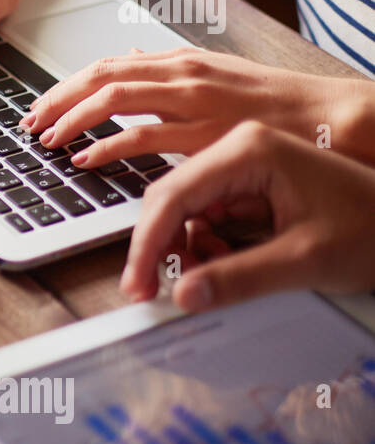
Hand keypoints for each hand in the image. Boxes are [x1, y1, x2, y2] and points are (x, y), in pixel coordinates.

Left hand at [21, 48, 370, 168]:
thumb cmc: (279, 104)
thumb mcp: (218, 75)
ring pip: (112, 100)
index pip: (108, 66)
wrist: (333, 117)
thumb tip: (130, 57)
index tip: (41, 105)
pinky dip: (105, 147)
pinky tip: (84, 159)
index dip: (67, 86)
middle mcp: (182, 74)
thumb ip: (170, 70)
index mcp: (183, 61)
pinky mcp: (203, 133)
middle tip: (29, 123)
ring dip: (71, 120)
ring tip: (47, 140)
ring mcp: (192, 101)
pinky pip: (141, 137)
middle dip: (56, 100)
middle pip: (100, 78)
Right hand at [122, 121, 374, 311]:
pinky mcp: (252, 183)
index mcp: (248, 149)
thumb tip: (183, 296)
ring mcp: (244, 163)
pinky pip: (208, 213)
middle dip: (160, 247)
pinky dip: (205, 243)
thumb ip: (238, 280)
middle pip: (171, 198)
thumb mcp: (305, 260)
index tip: (139, 284)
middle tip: (151, 290)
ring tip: (207, 277)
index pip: (173, 195)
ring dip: (184, 247)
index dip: (148, 244)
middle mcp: (240, 147)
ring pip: (185, 208)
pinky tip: (224, 263)